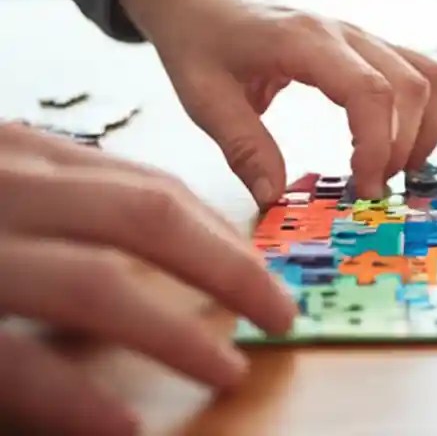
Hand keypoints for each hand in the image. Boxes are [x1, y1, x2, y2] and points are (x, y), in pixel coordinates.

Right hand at [0, 122, 294, 434]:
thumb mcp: (4, 199)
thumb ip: (63, 215)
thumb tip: (148, 264)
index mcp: (26, 156)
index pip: (148, 188)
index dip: (217, 234)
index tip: (264, 272)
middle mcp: (10, 188)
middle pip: (147, 218)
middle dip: (228, 270)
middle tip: (281, 314)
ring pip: (95, 284)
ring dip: (173, 335)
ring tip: (227, 371)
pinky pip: (17, 362)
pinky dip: (74, 398)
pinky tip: (123, 426)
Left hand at [118, 0, 436, 204]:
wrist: (203, 0)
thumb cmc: (200, 44)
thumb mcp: (204, 100)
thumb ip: (243, 148)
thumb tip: (274, 197)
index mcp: (304, 41)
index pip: (369, 91)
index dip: (378, 145)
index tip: (364, 187)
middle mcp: (346, 33)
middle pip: (411, 87)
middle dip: (403, 147)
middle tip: (371, 190)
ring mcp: (365, 37)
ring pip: (429, 77)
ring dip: (425, 130)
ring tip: (394, 169)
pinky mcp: (372, 47)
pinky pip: (424, 73)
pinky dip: (426, 112)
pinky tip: (401, 144)